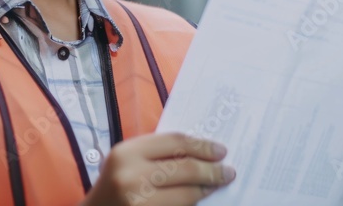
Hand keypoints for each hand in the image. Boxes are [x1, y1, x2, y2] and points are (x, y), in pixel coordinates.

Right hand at [80, 132, 235, 205]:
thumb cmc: (114, 184)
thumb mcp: (128, 160)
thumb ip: (157, 153)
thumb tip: (201, 152)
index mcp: (127, 153)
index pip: (175, 142)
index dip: (202, 145)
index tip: (221, 150)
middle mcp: (132, 177)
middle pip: (186, 169)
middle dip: (213, 171)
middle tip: (228, 171)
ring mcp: (140, 203)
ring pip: (188, 195)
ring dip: (207, 189)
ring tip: (217, 184)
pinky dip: (193, 203)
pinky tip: (201, 197)